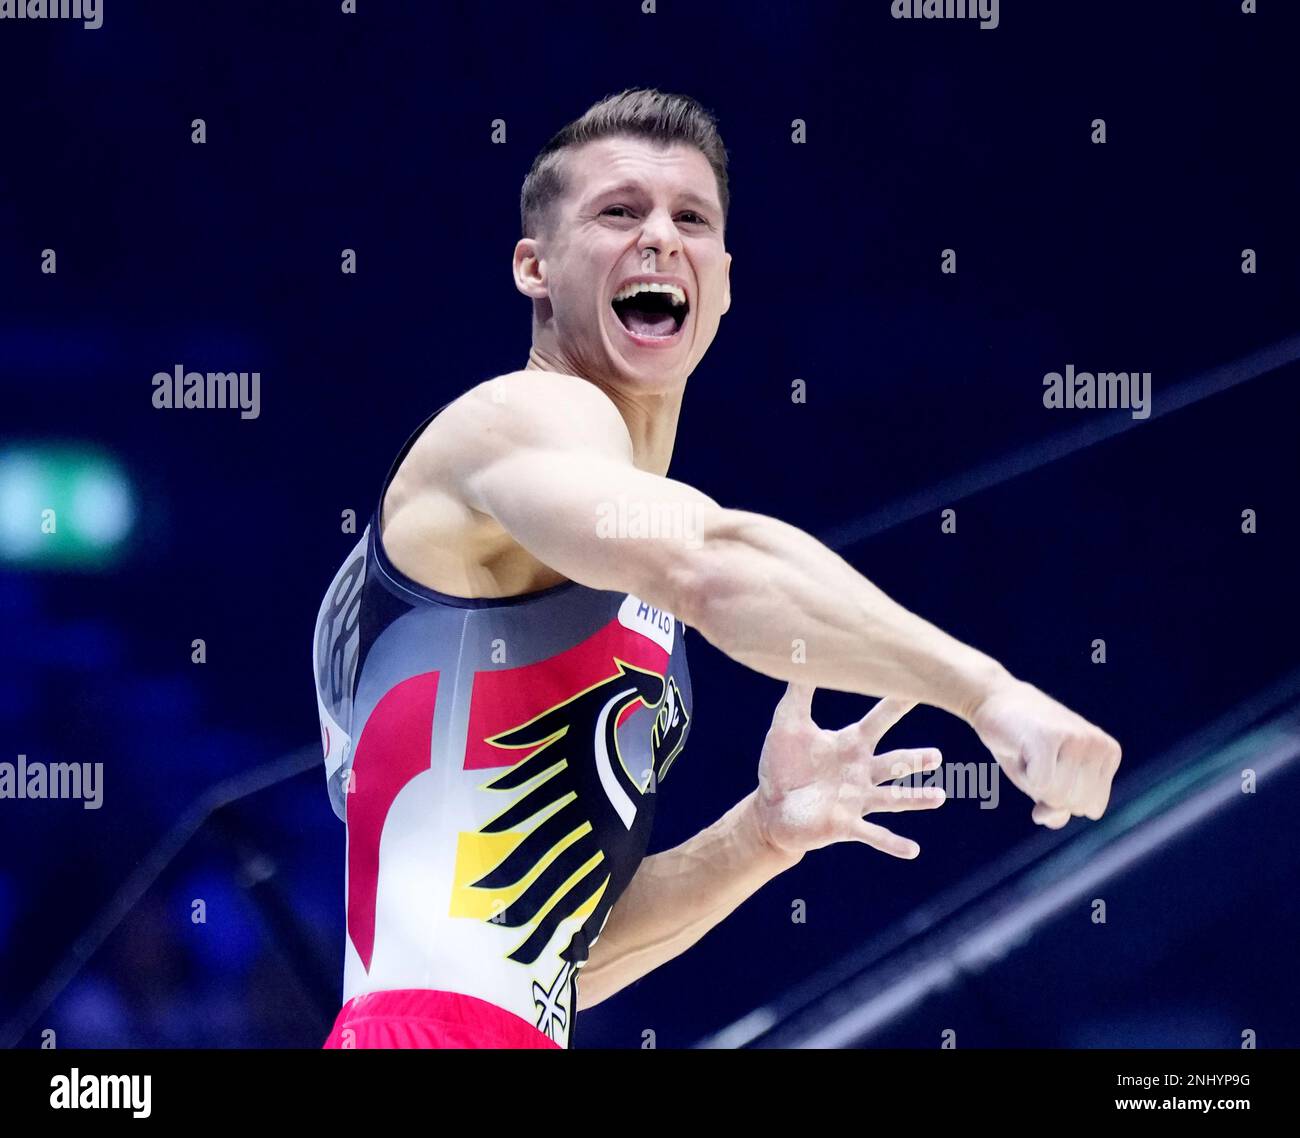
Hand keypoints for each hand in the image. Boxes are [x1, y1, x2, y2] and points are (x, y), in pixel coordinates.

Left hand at [753, 683, 945, 859]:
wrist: (770, 808)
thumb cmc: (783, 764)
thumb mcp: (788, 722)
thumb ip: (798, 691)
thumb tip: (799, 648)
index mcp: (852, 744)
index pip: (880, 719)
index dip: (899, 703)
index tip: (924, 686)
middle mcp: (863, 771)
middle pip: (895, 762)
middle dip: (916, 758)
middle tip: (937, 754)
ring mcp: (858, 800)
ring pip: (893, 799)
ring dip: (916, 799)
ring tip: (938, 797)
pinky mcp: (846, 825)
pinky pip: (873, 835)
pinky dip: (892, 842)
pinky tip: (912, 850)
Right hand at [968, 676, 1121, 827]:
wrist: (994, 701)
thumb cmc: (1023, 744)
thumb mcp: (1048, 783)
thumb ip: (1059, 809)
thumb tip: (1044, 816)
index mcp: (1109, 753)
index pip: (1092, 808)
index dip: (1061, 796)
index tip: (1050, 765)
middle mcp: (1099, 745)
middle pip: (1075, 805)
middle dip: (1047, 791)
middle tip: (1036, 757)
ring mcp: (1077, 739)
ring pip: (1058, 797)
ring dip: (1033, 782)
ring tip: (1029, 751)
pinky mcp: (1050, 738)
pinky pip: (1040, 785)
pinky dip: (1023, 775)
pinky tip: (1021, 748)